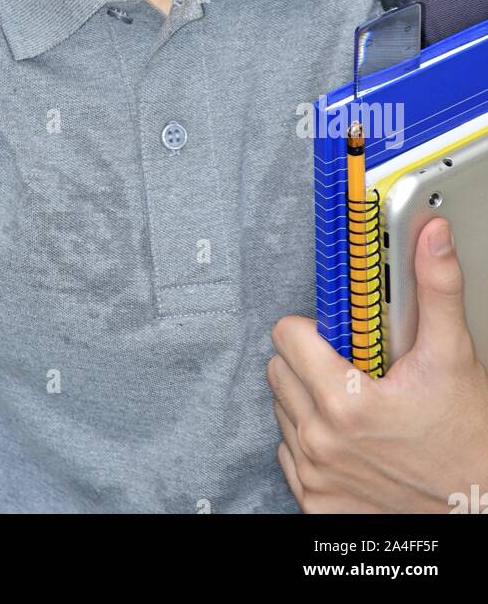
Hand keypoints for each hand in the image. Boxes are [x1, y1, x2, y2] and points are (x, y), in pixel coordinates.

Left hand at [267, 217, 487, 511]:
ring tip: (358, 407)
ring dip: (310, 403)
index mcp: (344, 402)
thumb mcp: (452, 356)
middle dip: (310, 363)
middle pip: (279, 372)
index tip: (341, 337)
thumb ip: (436, 288)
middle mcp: (321, 442)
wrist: (479, 511)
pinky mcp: (315, 506)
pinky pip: (290, 457)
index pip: (286, 336)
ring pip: (283, 412)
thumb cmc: (467, 440)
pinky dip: (314, 446)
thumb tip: (431, 235)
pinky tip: (353, 442)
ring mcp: (315, 477)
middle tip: (354, 370)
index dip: (315, 328)